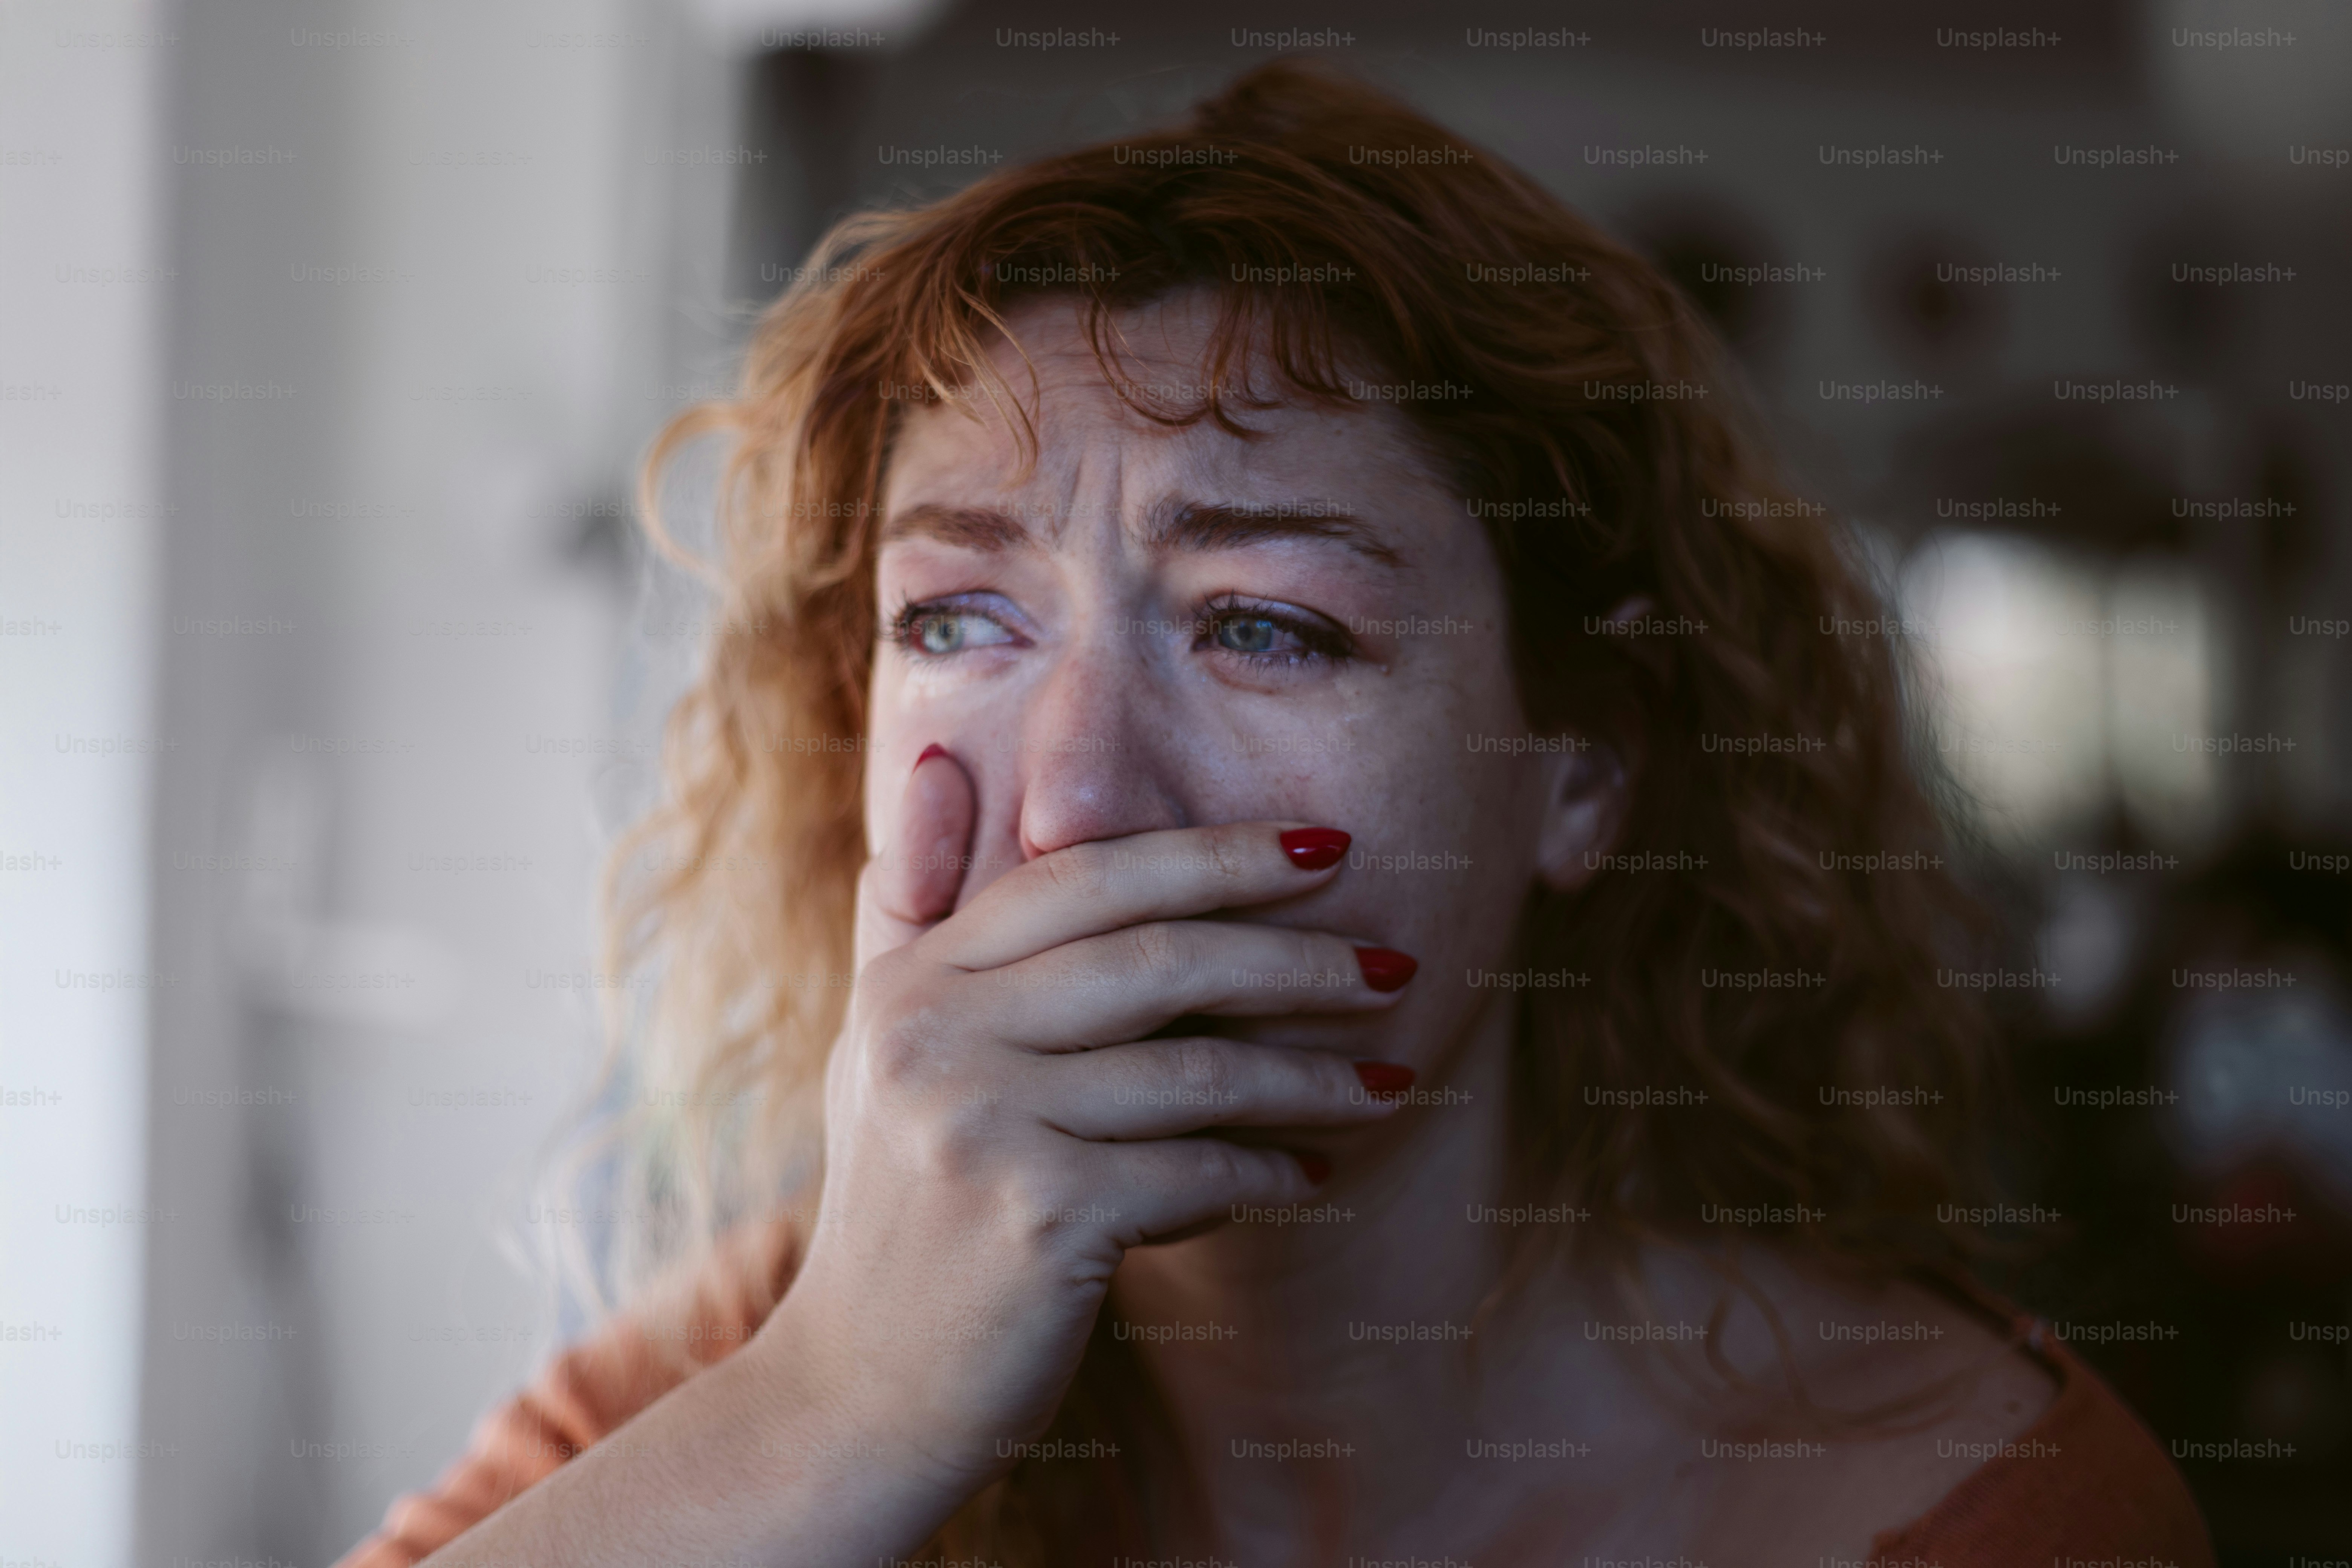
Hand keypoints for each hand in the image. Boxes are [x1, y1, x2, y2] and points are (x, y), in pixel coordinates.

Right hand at [762, 743, 1417, 1493]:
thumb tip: (939, 761)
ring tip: (1393, 1081)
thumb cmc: (905, 1209)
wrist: (857, 1392)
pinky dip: (1265, 1171)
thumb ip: (908, 907)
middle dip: (1294, 956)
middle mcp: (935, 1037)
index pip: (1085, 877)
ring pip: (1195, 1072)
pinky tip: (1312, 1172)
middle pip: (1156, 957)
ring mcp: (981, 1125)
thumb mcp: (882, 1045)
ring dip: (1312, 1078)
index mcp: (913, 982)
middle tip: (1395, 963)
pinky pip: (1193, 1170)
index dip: (1215, 853)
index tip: (1326, 845)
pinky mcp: (1036, 1217)